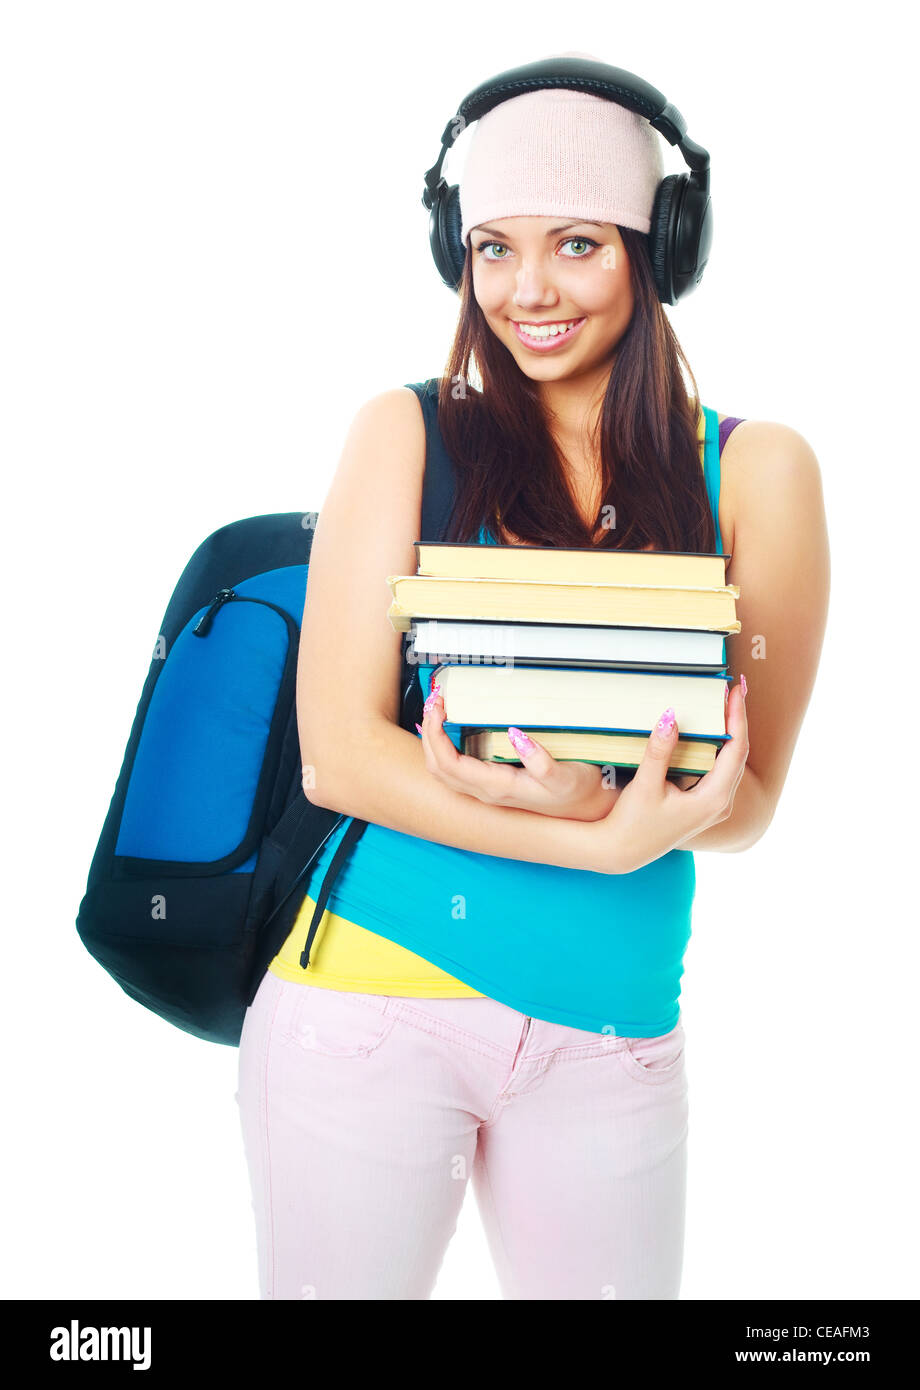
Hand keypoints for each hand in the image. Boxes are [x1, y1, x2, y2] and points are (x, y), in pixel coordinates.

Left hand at [417, 683, 616, 820]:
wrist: (588, 808)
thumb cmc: (577, 791)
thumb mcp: (565, 777)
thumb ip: (542, 762)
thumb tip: (517, 736)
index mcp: (497, 787)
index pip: (448, 763)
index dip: (436, 734)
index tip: (438, 707)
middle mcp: (486, 792)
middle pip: (437, 766)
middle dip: (428, 732)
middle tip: (434, 700)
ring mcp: (486, 790)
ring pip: (442, 770)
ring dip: (433, 739)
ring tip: (437, 710)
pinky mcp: (491, 784)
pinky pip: (454, 769)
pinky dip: (443, 746)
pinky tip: (447, 729)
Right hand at [584, 680, 750, 874]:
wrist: (623, 851)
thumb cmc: (633, 822)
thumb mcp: (645, 785)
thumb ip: (659, 751)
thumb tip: (671, 717)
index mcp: (713, 799)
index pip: (736, 749)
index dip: (738, 716)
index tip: (736, 690)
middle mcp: (721, 804)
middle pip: (738, 754)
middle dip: (737, 719)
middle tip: (734, 689)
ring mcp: (714, 807)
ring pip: (731, 762)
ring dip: (730, 732)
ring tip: (726, 704)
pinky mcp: (704, 806)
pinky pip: (720, 770)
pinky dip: (719, 747)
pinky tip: (712, 732)